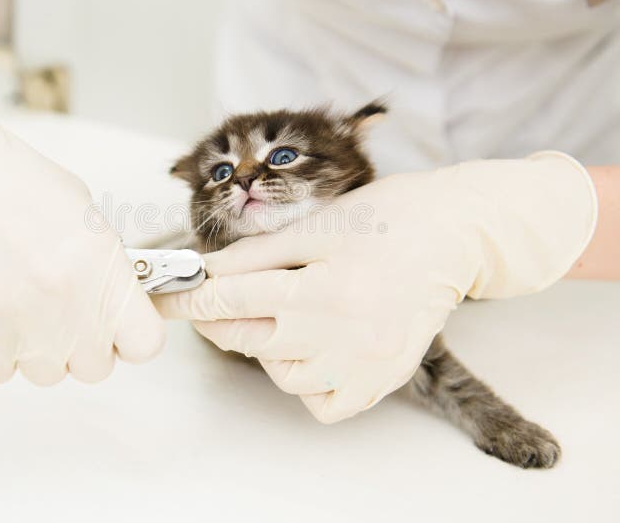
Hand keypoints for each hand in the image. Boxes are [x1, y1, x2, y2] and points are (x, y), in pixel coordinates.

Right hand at [0, 44, 163, 383]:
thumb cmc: (6, 180)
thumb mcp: (82, 215)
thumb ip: (105, 268)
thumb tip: (111, 300)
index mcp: (105, 269)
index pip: (145, 343)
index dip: (133, 338)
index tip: (120, 329)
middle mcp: (71, 305)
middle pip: (96, 367)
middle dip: (82, 344)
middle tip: (61, 310)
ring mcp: (24, 328)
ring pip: (48, 373)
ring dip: (38, 347)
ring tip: (16, 299)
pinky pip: (0, 371)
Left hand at [155, 154, 596, 422]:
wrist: (454, 235)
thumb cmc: (389, 218)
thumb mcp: (317, 226)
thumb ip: (259, 254)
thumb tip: (210, 271)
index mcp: (325, 288)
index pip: (233, 299)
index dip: (190, 297)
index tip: (164, 298)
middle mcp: (345, 335)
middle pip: (251, 339)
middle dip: (218, 319)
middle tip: (211, 300)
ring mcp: (366, 364)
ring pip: (282, 377)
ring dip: (263, 349)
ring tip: (278, 315)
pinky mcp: (382, 378)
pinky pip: (323, 402)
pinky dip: (305, 382)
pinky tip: (309, 348)